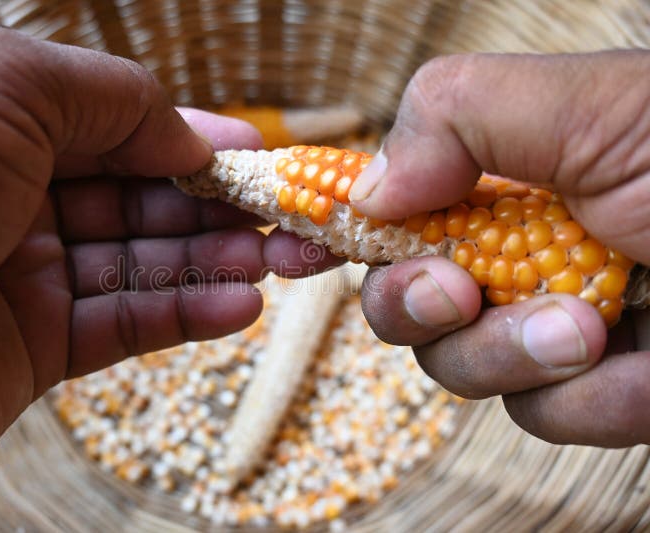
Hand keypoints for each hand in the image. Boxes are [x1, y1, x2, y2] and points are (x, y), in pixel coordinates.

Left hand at [0, 27, 338, 528]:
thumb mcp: (3, 86)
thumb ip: (113, 98)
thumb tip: (191, 133)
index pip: (118, 130)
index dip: (192, 139)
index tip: (263, 155)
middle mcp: (8, 200)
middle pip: (140, 198)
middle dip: (219, 206)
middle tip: (293, 218)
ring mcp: (18, 280)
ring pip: (141, 264)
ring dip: (216, 261)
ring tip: (281, 262)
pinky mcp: (26, 356)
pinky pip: (121, 327)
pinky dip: (185, 315)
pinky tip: (238, 306)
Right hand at [352, 51, 649, 446]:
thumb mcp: (590, 103)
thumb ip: (460, 117)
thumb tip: (367, 188)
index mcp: (500, 179)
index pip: (392, 203)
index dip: (336, 224)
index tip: (292, 244)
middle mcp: (514, 251)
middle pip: (402, 298)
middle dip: (412, 304)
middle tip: (455, 288)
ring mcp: (550, 323)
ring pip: (458, 366)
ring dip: (508, 352)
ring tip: (586, 323)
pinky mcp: (598, 389)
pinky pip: (542, 414)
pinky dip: (590, 395)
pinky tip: (644, 363)